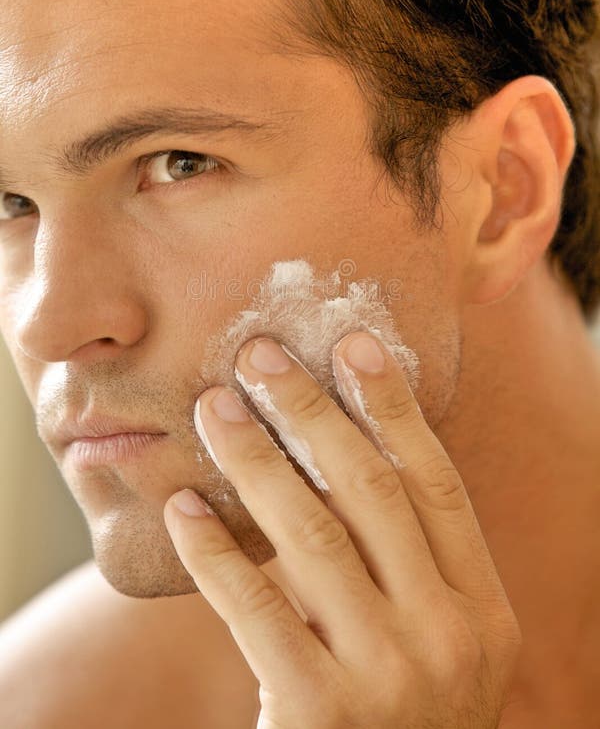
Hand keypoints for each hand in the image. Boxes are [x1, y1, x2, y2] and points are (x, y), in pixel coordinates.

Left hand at [163, 331, 521, 728]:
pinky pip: (256, 611)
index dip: (395, 408)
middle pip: (373, 494)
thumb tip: (336, 455)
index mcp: (482, 610)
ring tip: (214, 408)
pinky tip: (183, 509)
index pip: (436, 485)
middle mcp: (447, 637)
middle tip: (261, 356)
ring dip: (257, 461)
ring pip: (313, 537)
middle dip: (313, 413)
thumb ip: (408, 567)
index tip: (354, 344)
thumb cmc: (402, 715)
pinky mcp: (319, 715)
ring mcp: (387, 677)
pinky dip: (215, 553)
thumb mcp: (434, 642)